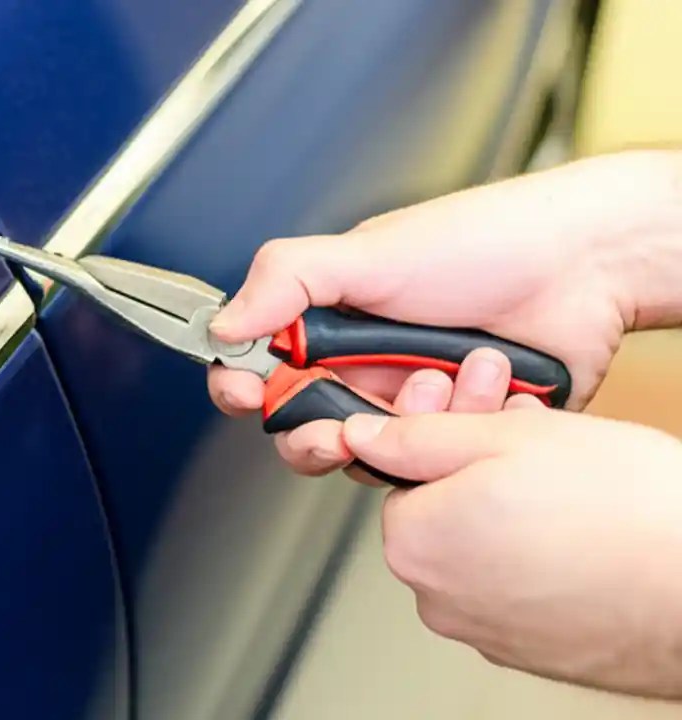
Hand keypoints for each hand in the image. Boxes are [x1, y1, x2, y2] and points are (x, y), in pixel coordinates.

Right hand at [206, 151, 681, 456]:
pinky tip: (481, 389)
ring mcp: (408, 404)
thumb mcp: (370, 252)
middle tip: (333, 426)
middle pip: (300, 429)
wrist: (584, 265)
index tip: (247, 393)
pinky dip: (454, 433)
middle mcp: (361, 368)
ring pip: (367, 454)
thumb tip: (222, 324)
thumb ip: (286, 280)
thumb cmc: (484, 243)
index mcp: (327, 322)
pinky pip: (431, 463)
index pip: (256, 369)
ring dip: (397, 426)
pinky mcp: (455, 433)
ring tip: (435, 381)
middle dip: (311, 436)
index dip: (242, 388)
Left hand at [346, 407, 681, 698]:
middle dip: (480, 462)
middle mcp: (438, 597)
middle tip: (534, 426)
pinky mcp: (534, 649)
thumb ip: (419, 436)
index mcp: (414, 542)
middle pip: (442, 509)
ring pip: (482, 546)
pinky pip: (520, 584)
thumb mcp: (505, 438)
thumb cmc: (624, 512)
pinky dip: (541, 553)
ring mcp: (487, 629)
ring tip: (573, 477)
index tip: (486, 407)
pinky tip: (585, 526)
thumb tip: (361, 435)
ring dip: (512, 504)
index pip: (403, 475)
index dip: (450, 432)